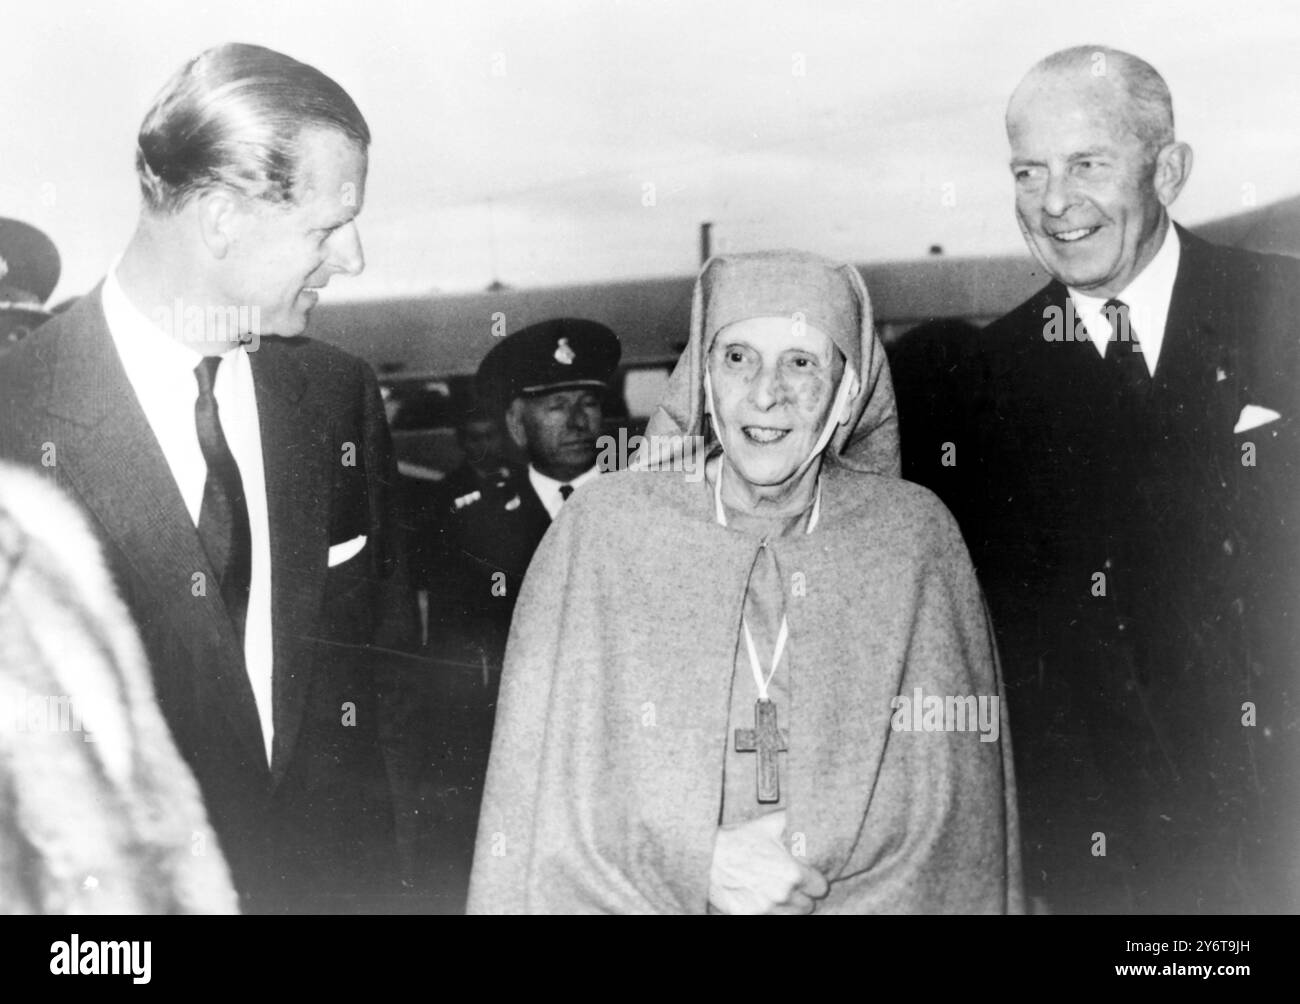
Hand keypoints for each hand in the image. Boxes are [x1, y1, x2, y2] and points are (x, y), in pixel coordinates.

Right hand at [708, 810, 828, 914]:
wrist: (706, 856)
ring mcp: (767, 909)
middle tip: (789, 882)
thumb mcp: (768, 825)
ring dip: (788, 905)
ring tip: (775, 890)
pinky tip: (761, 897)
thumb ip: (794, 824)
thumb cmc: (738, 840)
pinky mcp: (751, 917)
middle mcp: (783, 895)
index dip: (814, 880)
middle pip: (808, 904)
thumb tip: (811, 815)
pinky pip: (773, 919)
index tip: (806, 875)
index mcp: (793, 873)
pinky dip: (770, 911)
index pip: (820, 887)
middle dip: (801, 894)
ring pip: (793, 915)